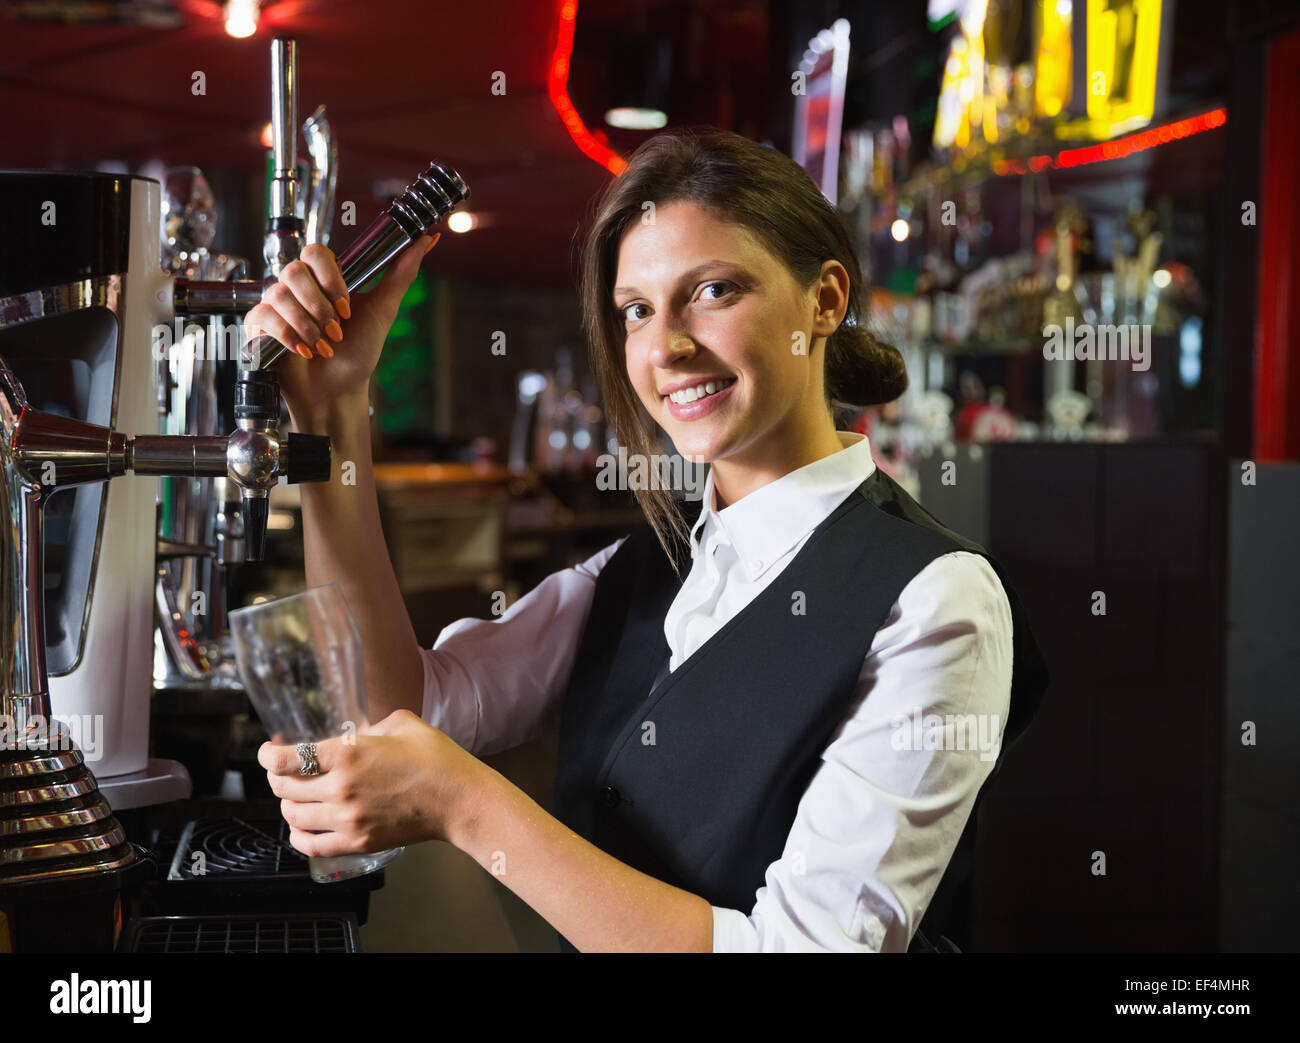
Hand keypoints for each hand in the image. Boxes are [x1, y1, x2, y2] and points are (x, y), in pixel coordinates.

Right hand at [242, 234, 440, 419]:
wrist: (339, 391)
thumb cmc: (359, 352)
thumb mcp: (383, 309)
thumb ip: (401, 272)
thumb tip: (427, 239)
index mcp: (323, 279)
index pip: (315, 252)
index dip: (330, 278)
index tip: (347, 306)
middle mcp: (297, 288)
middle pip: (293, 271)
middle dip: (319, 306)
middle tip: (336, 330)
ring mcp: (275, 305)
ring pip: (279, 295)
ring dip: (308, 326)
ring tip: (323, 346)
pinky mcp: (258, 326)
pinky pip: (264, 318)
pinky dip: (289, 337)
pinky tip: (304, 352)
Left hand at [257, 707, 481, 856]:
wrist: (458, 799)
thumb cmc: (436, 759)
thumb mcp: (401, 723)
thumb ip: (369, 726)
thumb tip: (355, 732)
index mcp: (348, 752)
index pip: (286, 759)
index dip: (268, 756)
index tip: (268, 752)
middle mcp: (341, 788)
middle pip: (284, 789)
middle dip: (278, 778)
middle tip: (284, 772)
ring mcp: (347, 819)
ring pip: (292, 816)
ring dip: (288, 805)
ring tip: (296, 797)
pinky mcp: (357, 843)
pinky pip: (309, 845)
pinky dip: (298, 836)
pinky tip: (301, 827)